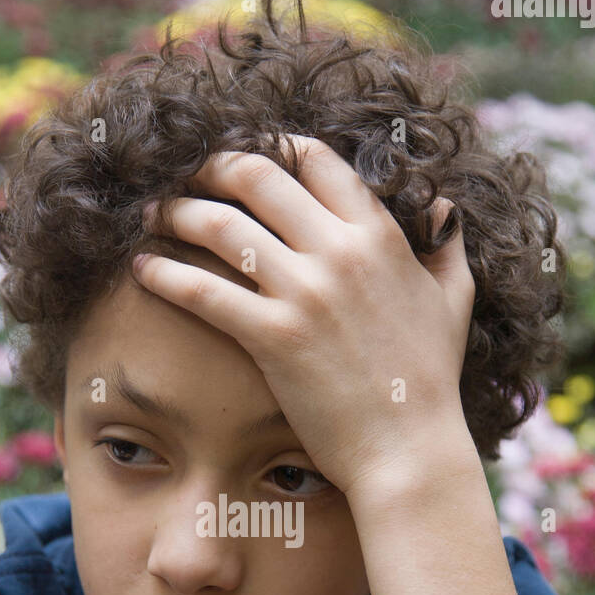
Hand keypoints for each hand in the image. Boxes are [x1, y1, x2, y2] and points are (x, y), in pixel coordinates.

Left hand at [133, 136, 474, 498]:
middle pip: (256, 175)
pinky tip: (141, 268)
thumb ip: (447, 247)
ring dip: (176, 211)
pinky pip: (204, 291)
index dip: (270, 145)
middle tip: (180, 174)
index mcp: (379, 235)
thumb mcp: (452, 302)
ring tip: (150, 213)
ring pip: (221, 225)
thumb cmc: (429, 381)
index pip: (314, 158)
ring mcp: (305, 293)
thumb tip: (444, 206)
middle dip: (209, 166)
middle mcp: (340, 252)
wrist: (408, 449)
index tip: (240, 155)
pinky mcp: (274, 338)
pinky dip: (164, 273)